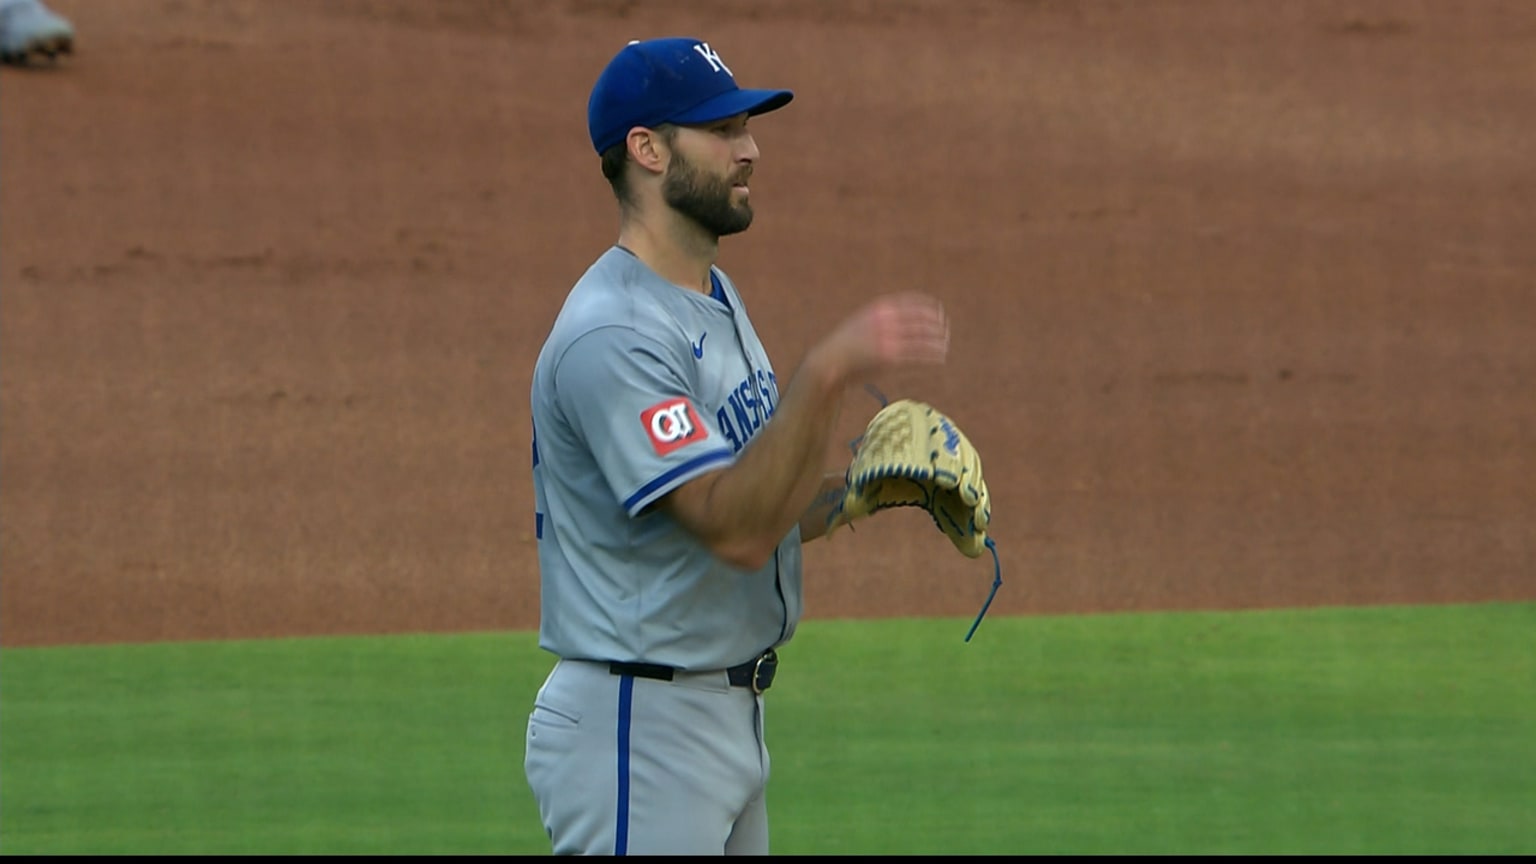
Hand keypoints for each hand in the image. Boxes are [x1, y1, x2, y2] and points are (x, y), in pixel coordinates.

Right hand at [810, 292, 948, 384]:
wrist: (830, 360)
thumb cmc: (848, 342)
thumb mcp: (865, 319)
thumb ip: (884, 316)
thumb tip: (907, 316)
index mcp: (881, 308)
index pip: (915, 302)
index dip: (932, 308)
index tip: (940, 314)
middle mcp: (887, 321)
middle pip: (924, 320)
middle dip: (939, 326)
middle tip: (946, 332)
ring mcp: (889, 339)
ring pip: (924, 338)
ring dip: (939, 342)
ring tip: (945, 347)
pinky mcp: (890, 358)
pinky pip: (919, 355)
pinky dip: (933, 356)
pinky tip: (940, 358)